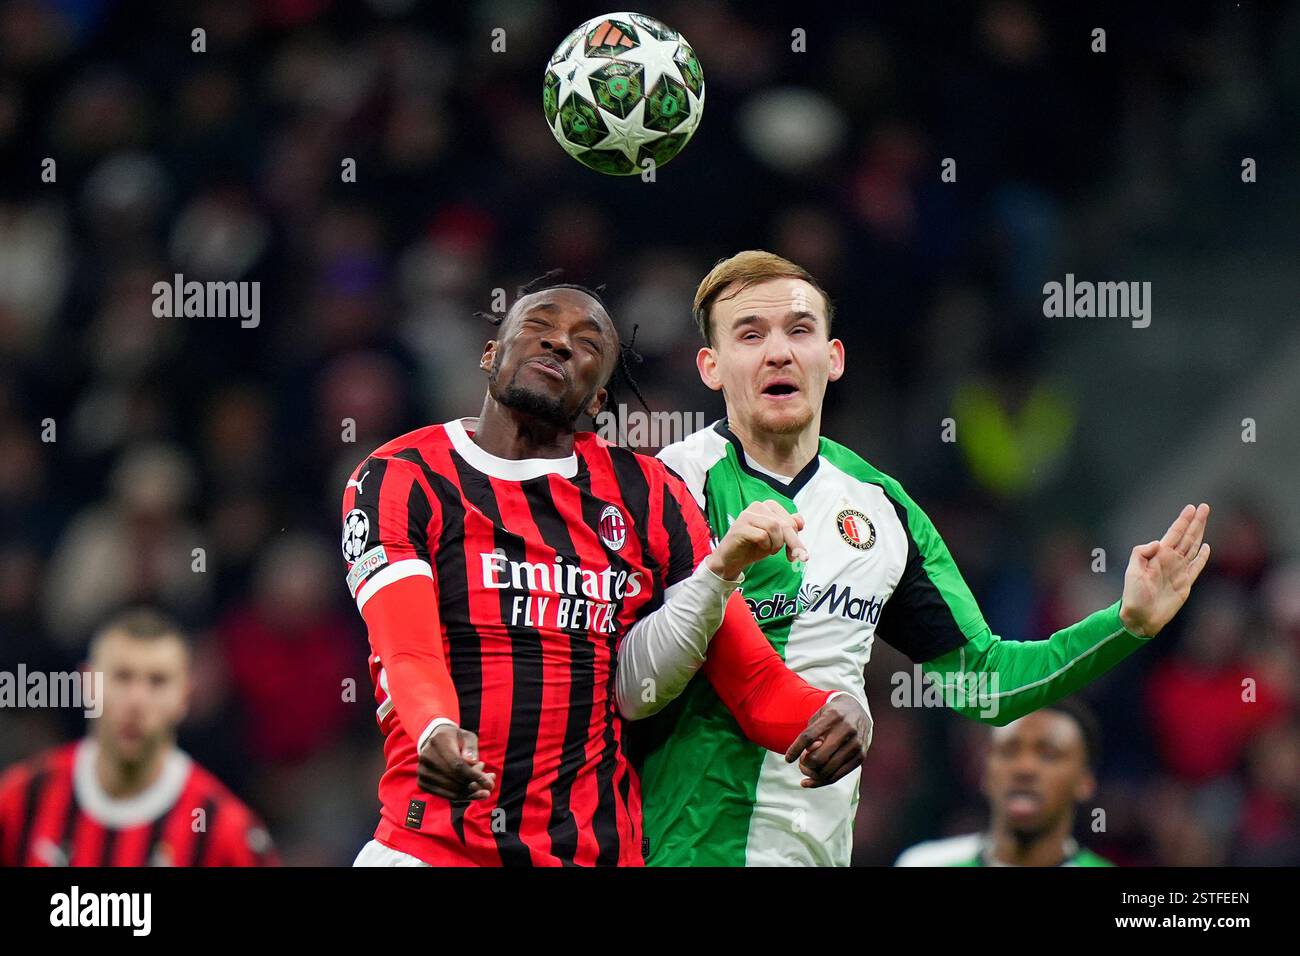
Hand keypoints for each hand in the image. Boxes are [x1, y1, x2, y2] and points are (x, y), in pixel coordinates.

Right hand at [417, 724, 495, 802]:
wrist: (436, 741)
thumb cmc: (456, 739)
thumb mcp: (468, 737)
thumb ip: (471, 747)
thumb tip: (472, 762)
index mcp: (438, 741)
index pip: (457, 765)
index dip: (474, 776)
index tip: (489, 784)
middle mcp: (426, 757)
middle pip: (454, 779)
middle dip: (475, 786)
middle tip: (490, 785)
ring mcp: (422, 771)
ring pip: (450, 790)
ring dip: (470, 792)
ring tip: (483, 786)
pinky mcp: (422, 782)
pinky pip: (444, 795)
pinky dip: (461, 796)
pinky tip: (473, 791)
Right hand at [705, 500, 807, 580]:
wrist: (732, 559)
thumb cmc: (755, 547)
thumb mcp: (777, 539)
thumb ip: (789, 529)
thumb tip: (801, 522)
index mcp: (768, 506)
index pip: (791, 520)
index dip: (797, 537)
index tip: (799, 554)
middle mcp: (758, 506)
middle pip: (784, 523)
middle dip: (793, 543)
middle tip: (797, 558)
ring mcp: (747, 515)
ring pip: (774, 527)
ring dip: (776, 543)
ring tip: (770, 550)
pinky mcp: (740, 527)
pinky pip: (762, 535)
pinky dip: (765, 545)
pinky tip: (760, 548)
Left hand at [784, 694, 872, 787]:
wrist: (858, 710)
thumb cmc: (832, 715)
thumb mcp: (819, 716)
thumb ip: (811, 733)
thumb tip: (807, 753)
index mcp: (832, 716)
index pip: (808, 736)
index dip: (795, 749)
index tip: (787, 759)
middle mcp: (847, 730)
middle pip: (818, 758)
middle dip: (805, 763)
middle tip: (801, 761)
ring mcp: (856, 744)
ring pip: (827, 771)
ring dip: (811, 774)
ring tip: (805, 768)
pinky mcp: (861, 756)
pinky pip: (837, 776)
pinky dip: (819, 782)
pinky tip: (808, 782)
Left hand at [1119, 503, 1211, 637]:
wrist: (1141, 617)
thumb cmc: (1133, 595)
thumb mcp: (1133, 571)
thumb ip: (1141, 553)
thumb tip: (1158, 543)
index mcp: (1158, 555)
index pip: (1174, 533)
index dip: (1183, 520)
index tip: (1191, 507)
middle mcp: (1170, 560)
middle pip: (1187, 537)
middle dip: (1196, 522)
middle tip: (1204, 507)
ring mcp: (1179, 571)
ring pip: (1193, 547)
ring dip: (1199, 533)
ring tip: (1204, 520)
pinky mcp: (1185, 583)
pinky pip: (1196, 567)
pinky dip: (1202, 557)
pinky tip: (1206, 547)